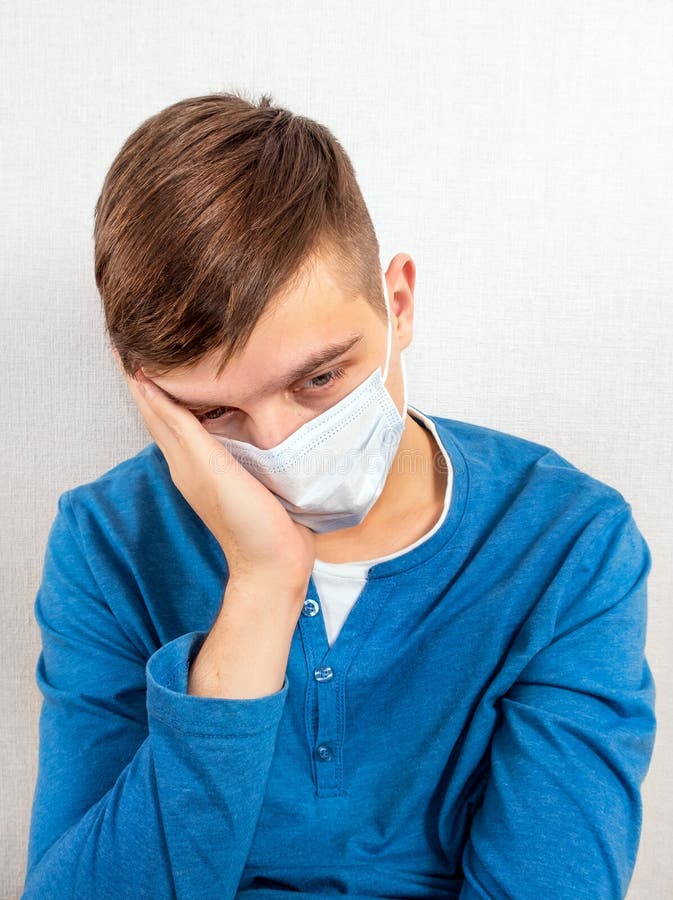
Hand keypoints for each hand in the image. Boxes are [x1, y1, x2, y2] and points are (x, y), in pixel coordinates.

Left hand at [111, 349, 315, 590]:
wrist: (274, 563)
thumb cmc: (245, 521)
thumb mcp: (210, 469)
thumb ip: (184, 430)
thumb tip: (149, 387)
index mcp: (181, 458)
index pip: (152, 407)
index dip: (140, 375)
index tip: (132, 341)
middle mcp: (191, 460)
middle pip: (166, 410)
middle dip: (156, 378)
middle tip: (153, 342)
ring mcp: (213, 467)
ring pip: (189, 420)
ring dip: (182, 392)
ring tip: (185, 362)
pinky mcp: (236, 472)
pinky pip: (215, 432)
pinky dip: (210, 411)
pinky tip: (224, 402)